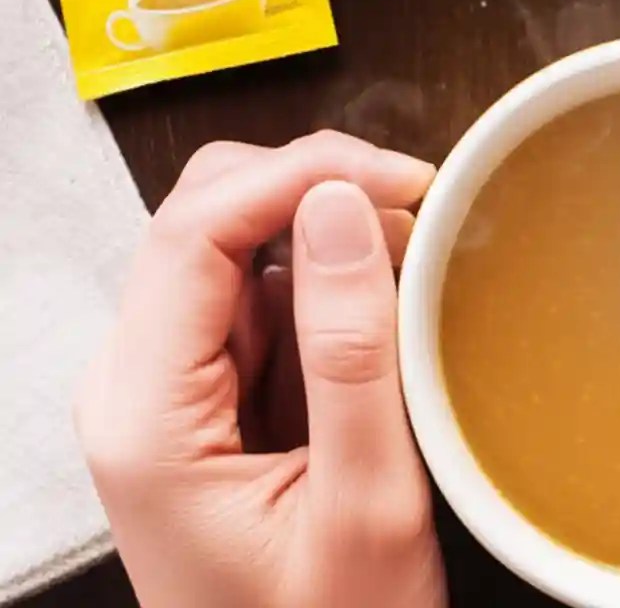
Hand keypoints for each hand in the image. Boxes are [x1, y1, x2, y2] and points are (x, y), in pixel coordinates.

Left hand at [75, 131, 446, 607]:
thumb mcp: (364, 506)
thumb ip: (350, 355)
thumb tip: (341, 210)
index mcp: (148, 412)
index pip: (195, 231)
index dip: (301, 176)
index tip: (403, 180)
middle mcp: (140, 385)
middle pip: (206, 221)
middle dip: (314, 194)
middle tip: (418, 213)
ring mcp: (175, 388)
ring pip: (241, 253)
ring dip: (331, 246)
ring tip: (414, 280)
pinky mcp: (216, 398)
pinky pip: (268, 306)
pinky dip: (332, 294)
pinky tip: (385, 323)